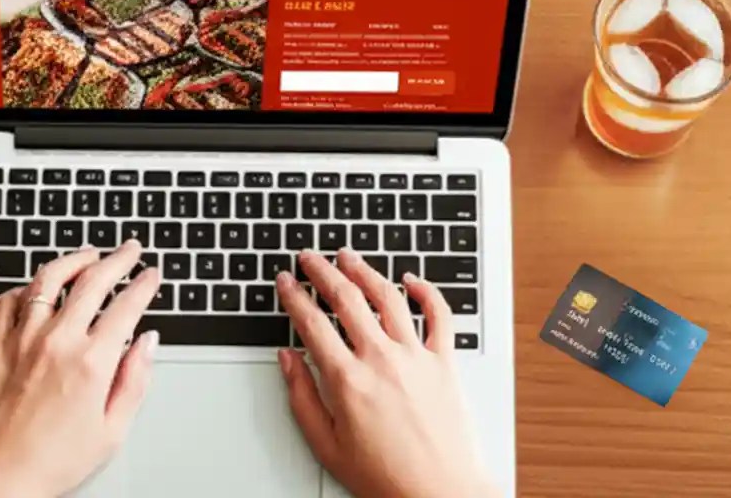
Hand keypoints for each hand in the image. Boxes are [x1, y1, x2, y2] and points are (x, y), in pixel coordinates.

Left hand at [0, 240, 159, 497]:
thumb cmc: (50, 464)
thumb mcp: (111, 432)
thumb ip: (135, 381)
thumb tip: (147, 344)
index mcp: (91, 363)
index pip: (127, 306)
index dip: (145, 284)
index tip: (152, 275)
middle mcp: (56, 342)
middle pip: (93, 280)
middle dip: (118, 259)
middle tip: (129, 250)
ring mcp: (22, 340)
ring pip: (49, 279)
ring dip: (73, 259)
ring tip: (88, 254)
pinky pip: (9, 300)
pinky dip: (26, 287)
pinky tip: (37, 287)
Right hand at [276, 249, 496, 497]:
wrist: (440, 493)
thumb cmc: (385, 477)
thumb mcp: (326, 444)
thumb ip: (302, 397)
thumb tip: (288, 359)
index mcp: (348, 380)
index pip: (312, 323)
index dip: (294, 296)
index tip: (286, 282)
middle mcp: (381, 360)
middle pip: (346, 298)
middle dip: (322, 271)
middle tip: (310, 258)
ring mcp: (416, 357)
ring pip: (388, 296)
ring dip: (365, 269)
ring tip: (348, 256)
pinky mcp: (445, 362)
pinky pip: (438, 315)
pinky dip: (426, 290)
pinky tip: (411, 278)